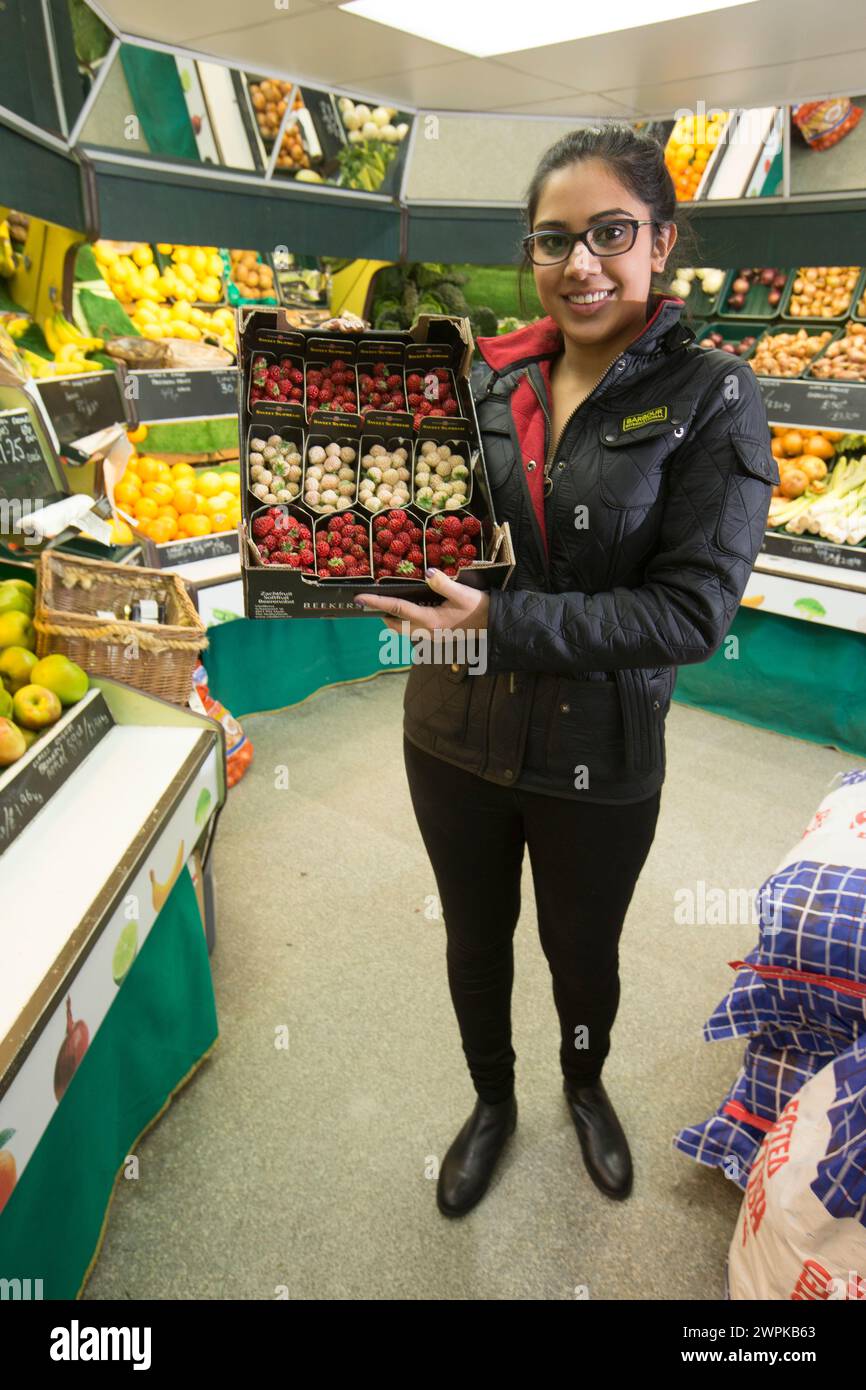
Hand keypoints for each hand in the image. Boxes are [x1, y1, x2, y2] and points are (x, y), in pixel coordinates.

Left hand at [354, 566, 488, 636]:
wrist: (494, 625)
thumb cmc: (479, 608)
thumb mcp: (462, 593)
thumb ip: (444, 584)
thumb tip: (429, 573)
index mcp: (430, 620)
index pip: (396, 609)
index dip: (376, 602)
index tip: (359, 599)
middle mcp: (427, 631)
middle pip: (395, 625)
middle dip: (382, 614)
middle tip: (372, 600)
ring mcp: (432, 636)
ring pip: (404, 631)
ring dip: (394, 620)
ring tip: (389, 605)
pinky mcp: (437, 636)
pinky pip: (415, 631)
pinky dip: (406, 622)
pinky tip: (413, 609)